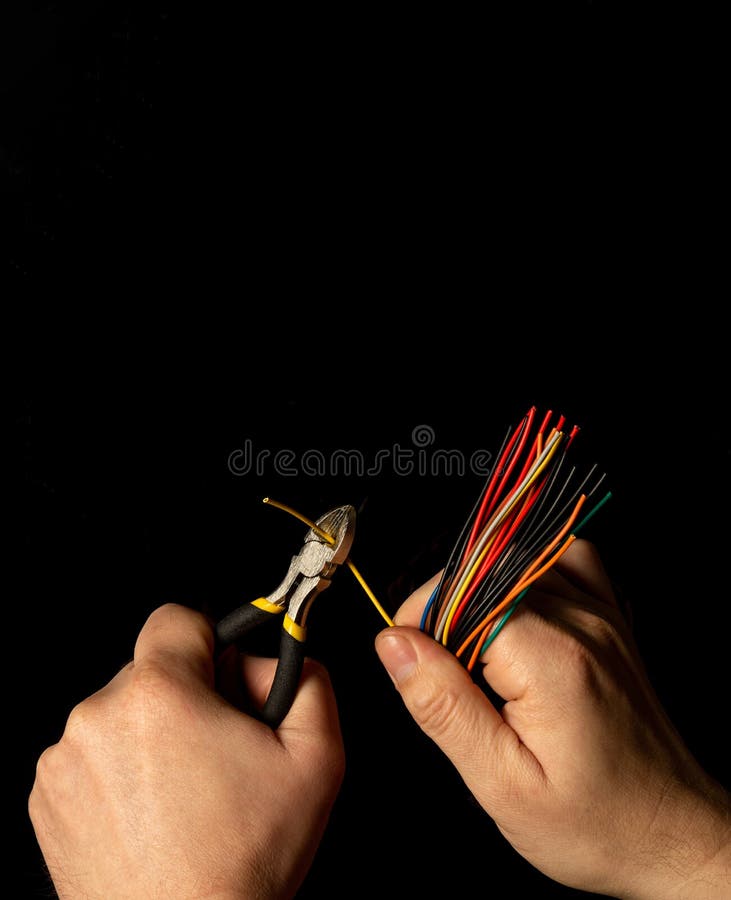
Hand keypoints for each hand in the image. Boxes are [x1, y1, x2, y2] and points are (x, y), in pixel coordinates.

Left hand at [29, 603, 344, 899]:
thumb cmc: (242, 861)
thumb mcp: (316, 759)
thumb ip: (307, 680)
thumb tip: (284, 657)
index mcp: (159, 693)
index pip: (176, 618)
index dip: (210, 641)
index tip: (222, 677)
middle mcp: (98, 716)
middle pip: (152, 669)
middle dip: (188, 696)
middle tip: (218, 752)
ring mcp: (65, 760)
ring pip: (123, 713)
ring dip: (152, 735)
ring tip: (185, 794)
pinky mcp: (48, 798)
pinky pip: (93, 754)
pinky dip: (121, 772)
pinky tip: (151, 814)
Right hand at [375, 540, 730, 898]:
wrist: (672, 835)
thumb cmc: (593, 824)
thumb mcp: (501, 783)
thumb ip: (443, 706)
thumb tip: (394, 644)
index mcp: (551, 660)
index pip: (462, 591)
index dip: (420, 617)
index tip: (411, 660)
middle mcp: (580, 623)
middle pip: (484, 571)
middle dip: (444, 610)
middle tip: (442, 672)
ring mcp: (601, 615)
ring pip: (517, 560)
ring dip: (479, 594)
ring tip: (476, 653)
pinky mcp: (611, 620)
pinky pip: (566, 560)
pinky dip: (529, 572)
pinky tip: (516, 615)